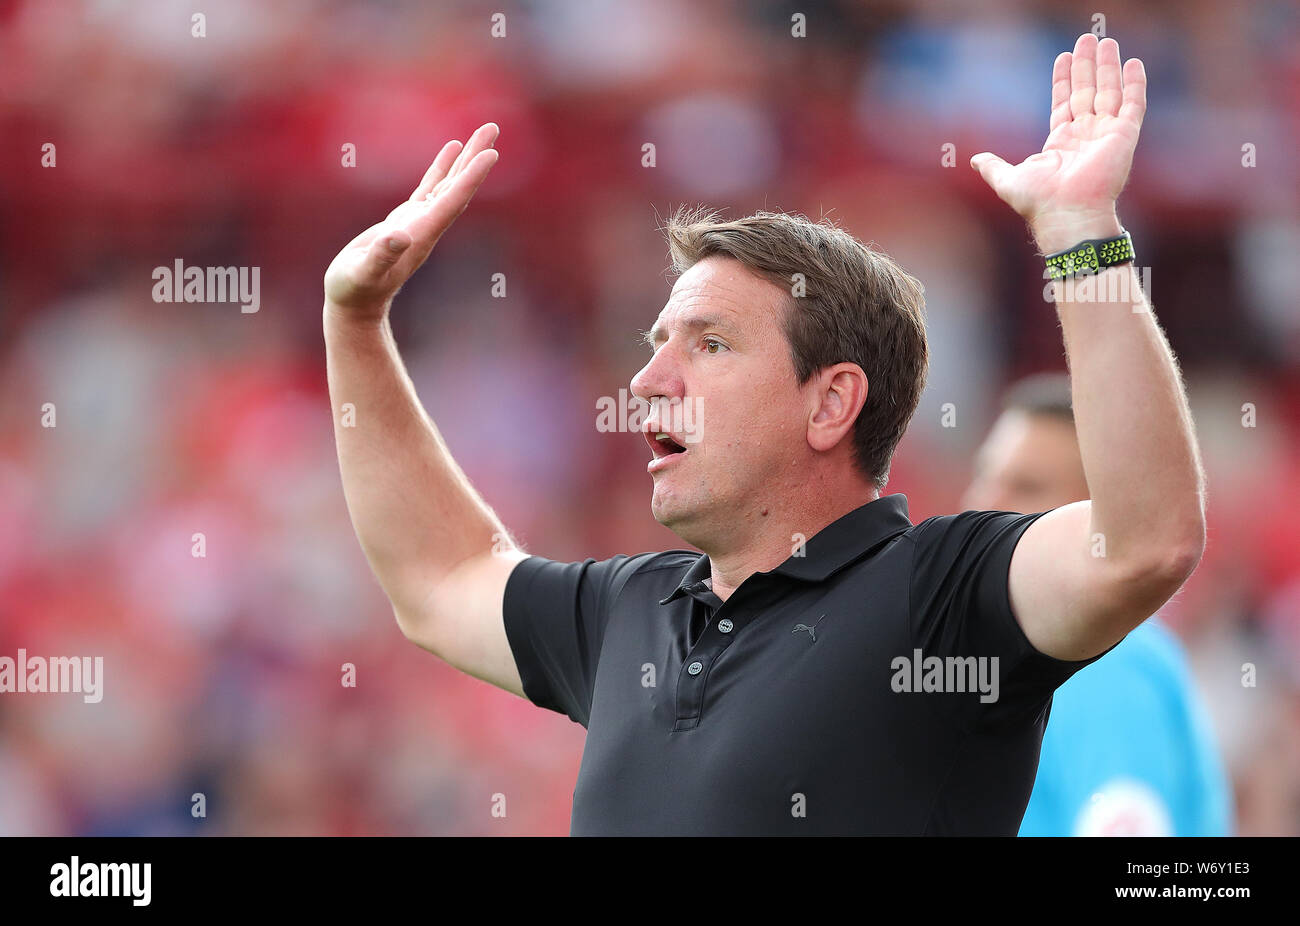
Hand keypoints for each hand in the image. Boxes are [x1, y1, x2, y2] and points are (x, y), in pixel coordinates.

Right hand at [324, 122, 499, 321]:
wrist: (355, 303)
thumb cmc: (355, 290)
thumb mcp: (363, 273)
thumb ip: (381, 256)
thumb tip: (398, 237)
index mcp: (421, 234)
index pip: (452, 201)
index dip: (471, 178)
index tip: (491, 154)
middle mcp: (427, 226)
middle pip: (458, 187)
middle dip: (476, 157)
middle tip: (493, 127)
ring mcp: (419, 221)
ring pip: (449, 184)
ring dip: (467, 158)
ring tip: (483, 132)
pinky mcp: (407, 219)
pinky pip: (431, 187)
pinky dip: (443, 167)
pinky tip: (453, 148)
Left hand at [970, 34, 1145, 252]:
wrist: (1066, 215)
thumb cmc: (1039, 202)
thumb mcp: (1007, 181)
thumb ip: (993, 167)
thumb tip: (974, 160)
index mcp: (1061, 142)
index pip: (1064, 102)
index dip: (1064, 80)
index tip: (1063, 57)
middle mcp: (1085, 136)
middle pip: (1087, 92)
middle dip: (1087, 66)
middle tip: (1087, 39)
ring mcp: (1106, 135)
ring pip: (1109, 92)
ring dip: (1108, 67)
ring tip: (1107, 41)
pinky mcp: (1124, 137)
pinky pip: (1132, 105)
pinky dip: (1134, 84)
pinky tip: (1132, 63)